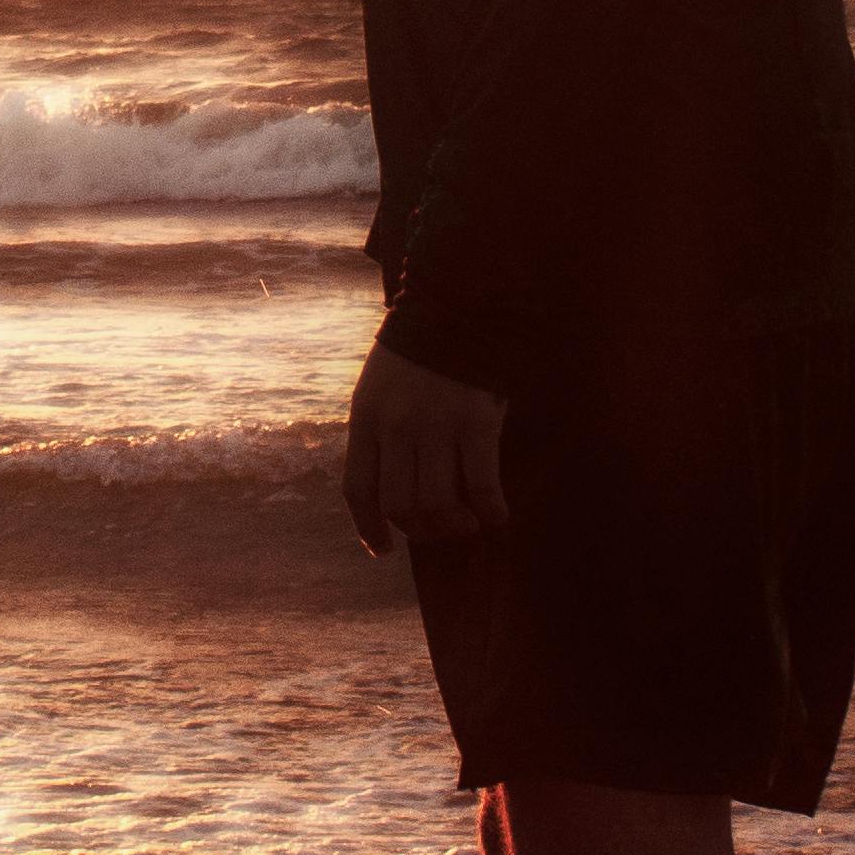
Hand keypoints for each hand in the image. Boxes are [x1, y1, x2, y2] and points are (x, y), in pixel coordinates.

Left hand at [342, 340, 509, 556]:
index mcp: (366, 417)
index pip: (358, 490)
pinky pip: (481, 485)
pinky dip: (490, 510)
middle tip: (439, 530)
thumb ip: (381, 433)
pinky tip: (497, 516)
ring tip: (468, 523)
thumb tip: (393, 493)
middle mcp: (396, 426)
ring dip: (454, 526)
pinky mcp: (476, 422)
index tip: (383, 549)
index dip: (368, 529)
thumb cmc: (419, 352)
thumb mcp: (379, 387)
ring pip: (437, 504)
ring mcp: (436, 426)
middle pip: (399, 505)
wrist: (459, 305)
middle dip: (420, 530)